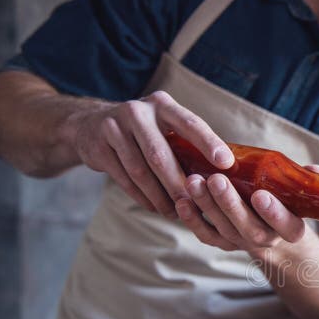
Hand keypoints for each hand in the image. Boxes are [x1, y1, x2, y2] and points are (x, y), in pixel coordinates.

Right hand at [68, 90, 232, 218]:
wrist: (89, 125)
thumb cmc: (144, 132)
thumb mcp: (164, 126)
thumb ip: (188, 142)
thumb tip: (229, 173)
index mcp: (163, 105)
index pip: (190, 124)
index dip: (209, 144)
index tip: (226, 164)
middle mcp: (138, 112)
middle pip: (161, 154)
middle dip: (180, 184)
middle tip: (196, 205)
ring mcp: (113, 127)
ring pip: (140, 170)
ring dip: (160, 196)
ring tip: (175, 213)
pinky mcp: (97, 146)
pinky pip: (124, 178)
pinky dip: (142, 197)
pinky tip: (155, 207)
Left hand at [175, 164, 318, 251]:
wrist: (275, 236)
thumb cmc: (289, 206)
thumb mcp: (302, 195)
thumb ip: (306, 182)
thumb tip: (315, 170)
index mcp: (291, 230)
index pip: (286, 226)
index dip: (274, 213)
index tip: (261, 195)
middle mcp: (266, 240)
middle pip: (248, 228)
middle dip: (230, 204)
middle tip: (217, 180)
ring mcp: (242, 243)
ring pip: (223, 229)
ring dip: (207, 206)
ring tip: (194, 181)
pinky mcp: (222, 242)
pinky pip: (206, 235)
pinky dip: (193, 220)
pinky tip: (182, 201)